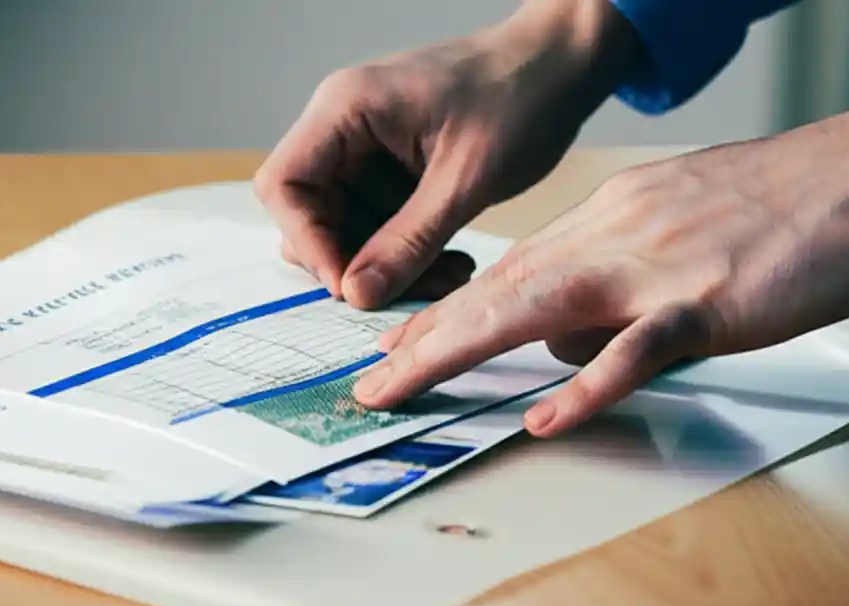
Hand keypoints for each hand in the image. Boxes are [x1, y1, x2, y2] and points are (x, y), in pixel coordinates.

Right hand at [255, 0, 638, 308]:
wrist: (564, 66)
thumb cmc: (520, 97)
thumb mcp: (466, 180)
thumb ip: (408, 240)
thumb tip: (355, 295)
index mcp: (346, 109)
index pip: (284, 185)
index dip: (308, 243)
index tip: (351, 288)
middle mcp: (345, 128)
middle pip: (310, 214)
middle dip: (354, 264)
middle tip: (410, 293)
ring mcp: (368, 151)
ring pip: (347, 230)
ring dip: (388, 267)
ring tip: (449, 278)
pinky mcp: (394, 172)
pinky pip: (380, 227)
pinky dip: (409, 255)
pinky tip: (453, 265)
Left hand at [353, 92, 848, 435]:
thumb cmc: (790, 207)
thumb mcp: (680, 232)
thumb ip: (614, 284)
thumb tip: (561, 348)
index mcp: (612, 219)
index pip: (509, 272)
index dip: (447, 314)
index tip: (399, 349)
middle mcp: (618, 235)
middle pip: (502, 290)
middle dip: (427, 339)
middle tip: (371, 382)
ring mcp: (660, 266)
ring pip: (539, 307)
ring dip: (463, 351)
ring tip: (404, 389)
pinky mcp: (712, 300)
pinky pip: (640, 347)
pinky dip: (591, 384)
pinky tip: (548, 416)